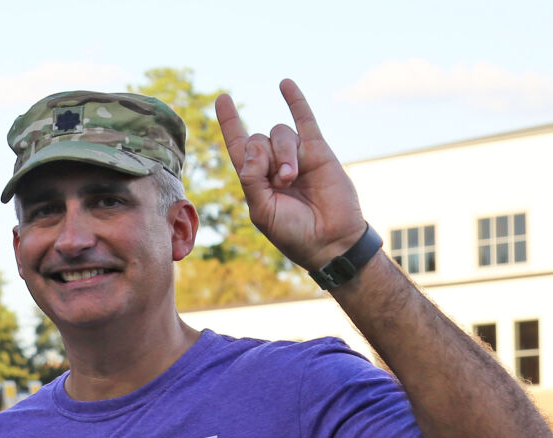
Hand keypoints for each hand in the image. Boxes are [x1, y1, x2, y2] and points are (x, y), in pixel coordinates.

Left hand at [215, 78, 365, 272]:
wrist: (330, 239)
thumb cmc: (293, 232)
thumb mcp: (262, 211)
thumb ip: (251, 180)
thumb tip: (253, 147)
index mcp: (255, 179)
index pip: (238, 145)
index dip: (229, 123)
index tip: (222, 98)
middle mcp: (273, 164)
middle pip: (257, 139)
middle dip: (264, 157)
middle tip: (281, 183)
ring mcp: (296, 155)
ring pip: (279, 134)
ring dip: (283, 154)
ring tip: (292, 178)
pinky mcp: (318, 151)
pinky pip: (304, 119)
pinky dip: (295, 100)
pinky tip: (284, 83)